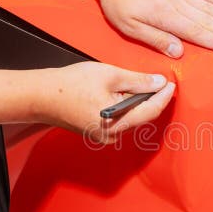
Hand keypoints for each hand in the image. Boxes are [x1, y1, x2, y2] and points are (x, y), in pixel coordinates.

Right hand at [37, 62, 174, 143]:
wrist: (40, 96)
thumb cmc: (70, 84)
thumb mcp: (110, 75)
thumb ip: (138, 80)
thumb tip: (159, 82)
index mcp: (117, 123)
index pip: (150, 111)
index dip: (163, 96)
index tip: (171, 84)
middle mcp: (112, 135)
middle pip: (142, 116)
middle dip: (153, 98)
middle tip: (161, 81)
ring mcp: (104, 136)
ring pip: (131, 117)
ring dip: (139, 102)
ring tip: (141, 84)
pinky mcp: (98, 132)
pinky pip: (120, 119)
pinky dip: (127, 106)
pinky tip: (124, 93)